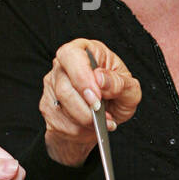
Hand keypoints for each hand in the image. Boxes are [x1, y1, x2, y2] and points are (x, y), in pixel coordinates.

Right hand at [40, 38, 140, 166]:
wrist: (104, 120)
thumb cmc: (117, 97)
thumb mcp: (130, 89)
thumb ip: (120, 83)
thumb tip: (100, 78)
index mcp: (85, 51)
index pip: (71, 55)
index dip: (81, 76)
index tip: (97, 95)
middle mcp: (64, 65)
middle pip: (64, 85)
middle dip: (85, 105)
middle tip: (102, 113)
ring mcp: (52, 86)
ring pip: (61, 106)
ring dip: (85, 119)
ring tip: (104, 121)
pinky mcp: (48, 106)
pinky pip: (60, 121)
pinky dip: (79, 128)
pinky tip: (92, 126)